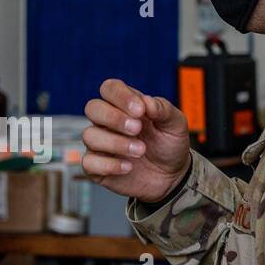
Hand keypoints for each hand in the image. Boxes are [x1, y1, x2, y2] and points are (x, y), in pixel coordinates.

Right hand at [83, 79, 190, 202]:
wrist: (172, 176)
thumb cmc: (169, 145)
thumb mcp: (175, 124)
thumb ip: (163, 109)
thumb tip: (146, 101)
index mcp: (125, 105)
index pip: (110, 88)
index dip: (121, 96)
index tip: (140, 111)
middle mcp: (108, 122)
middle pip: (92, 108)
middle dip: (114, 118)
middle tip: (137, 129)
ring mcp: (100, 144)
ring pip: (89, 135)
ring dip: (115, 143)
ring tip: (140, 151)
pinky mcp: (97, 167)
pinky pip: (89, 162)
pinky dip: (108, 165)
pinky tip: (128, 167)